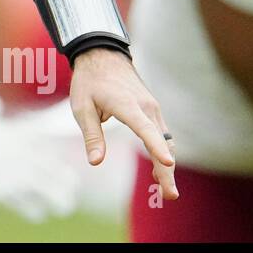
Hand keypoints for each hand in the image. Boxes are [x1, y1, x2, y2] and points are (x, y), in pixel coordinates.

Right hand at [0, 93, 78, 220]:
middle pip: (57, 170)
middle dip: (66, 182)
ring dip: (59, 201)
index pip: (47, 145)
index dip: (55, 156)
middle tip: (68, 190)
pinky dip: (34, 211)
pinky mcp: (4, 190)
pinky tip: (37, 213)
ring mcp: (14, 172)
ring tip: (61, 206)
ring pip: (53, 192)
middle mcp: (20, 154)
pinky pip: (30, 208)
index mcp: (14, 135)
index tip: (58, 163)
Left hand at [69, 47, 177, 200]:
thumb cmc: (89, 81)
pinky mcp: (153, 110)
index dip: (155, 147)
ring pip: (165, 140)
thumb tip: (96, 162)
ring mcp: (152, 108)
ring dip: (167, 165)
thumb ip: (92, 135)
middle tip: (170, 196)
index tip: (167, 163)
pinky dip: (162, 152)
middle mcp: (146, 107)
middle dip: (166, 170)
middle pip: (161, 142)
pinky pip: (161, 135)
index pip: (144, 128)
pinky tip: (160, 170)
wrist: (103, 56)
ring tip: (167, 192)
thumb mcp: (82, 107)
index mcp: (127, 104)